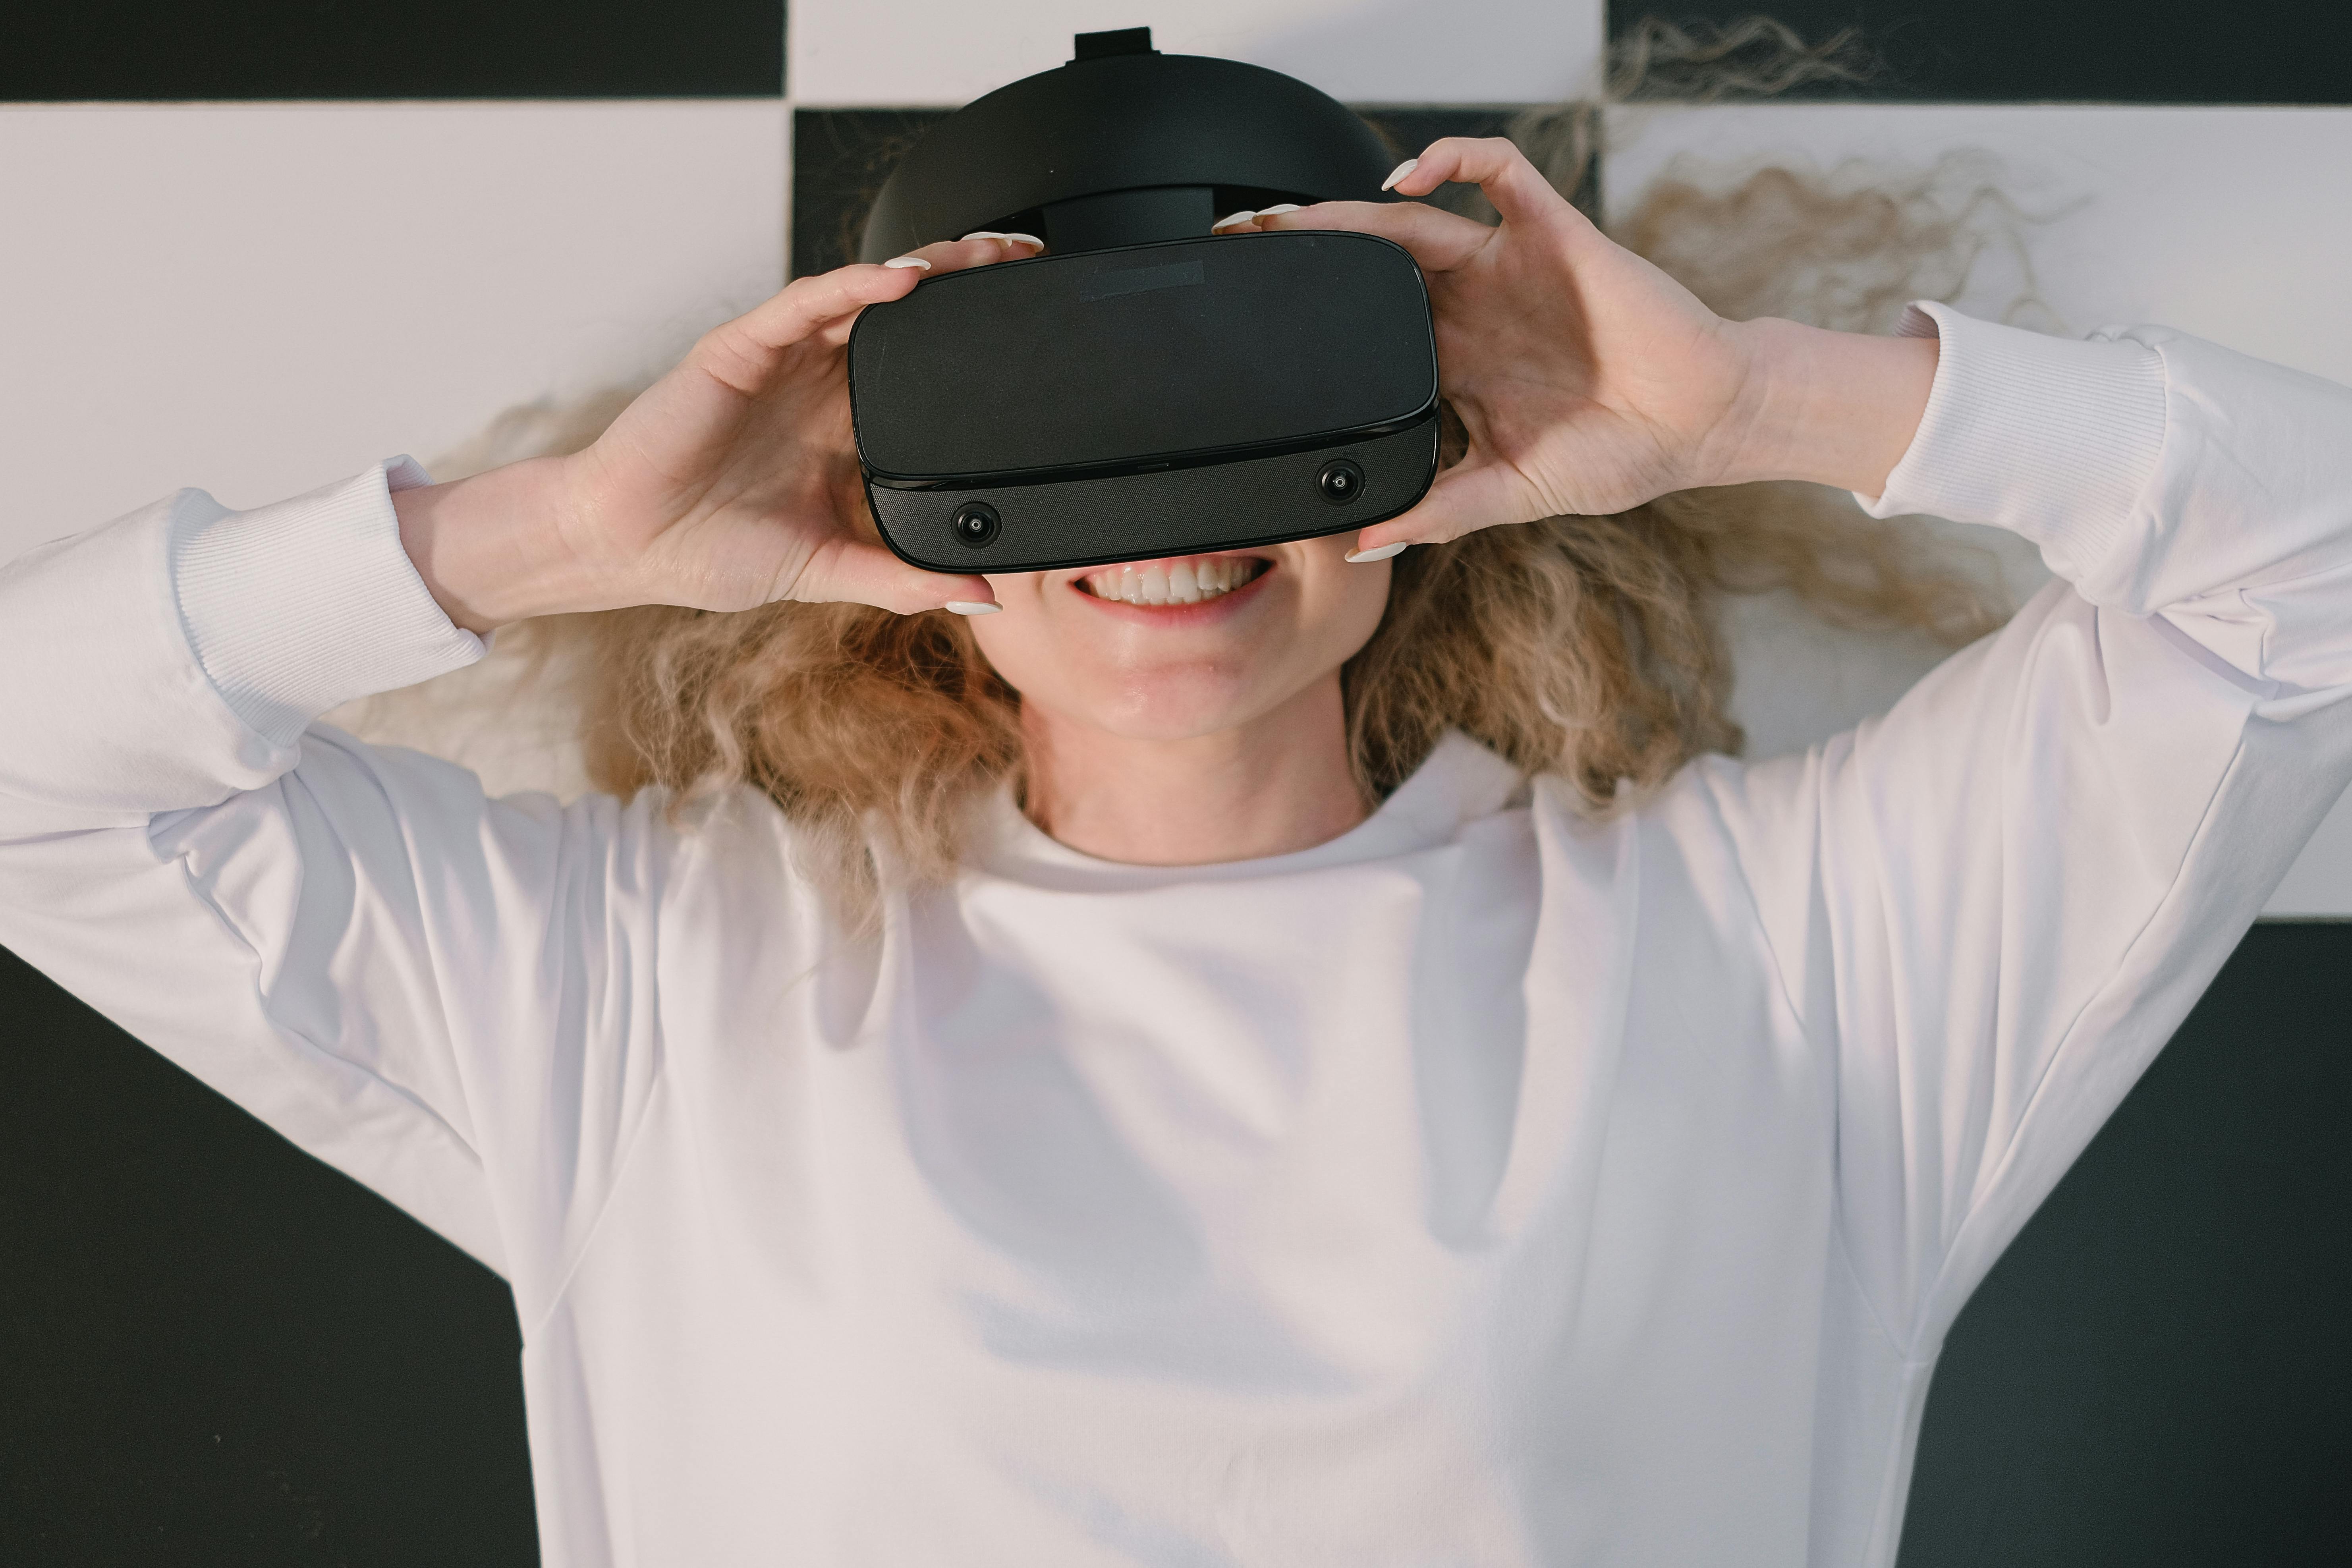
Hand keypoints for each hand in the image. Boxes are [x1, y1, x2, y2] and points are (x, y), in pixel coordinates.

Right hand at [395, 234, 1041, 632]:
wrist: (625, 546)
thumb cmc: (709, 552)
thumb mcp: (828, 571)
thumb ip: (903, 580)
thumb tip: (984, 596)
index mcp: (844, 428)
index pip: (925, 373)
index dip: (976, 347)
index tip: (1036, 335)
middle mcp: (820, 384)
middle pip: (906, 320)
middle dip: (966, 284)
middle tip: (1026, 259)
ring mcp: (782, 360)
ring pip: (863, 296)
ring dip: (925, 270)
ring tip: (981, 253)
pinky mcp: (741, 349)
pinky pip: (804, 305)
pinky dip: (851, 287)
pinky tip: (897, 280)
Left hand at [1246, 139, 1937, 553]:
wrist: (1702, 425)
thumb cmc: (1619, 456)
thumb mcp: (1511, 492)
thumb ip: (1439, 509)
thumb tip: (1365, 543)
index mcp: (1456, 364)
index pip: (1366, 330)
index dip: (1314, 320)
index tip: (1253, 327)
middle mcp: (1471, 310)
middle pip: (1371, 265)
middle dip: (1307, 249)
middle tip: (1242, 243)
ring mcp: (1508, 269)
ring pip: (1414, 217)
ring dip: (1349, 209)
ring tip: (1291, 215)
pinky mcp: (1554, 235)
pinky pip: (1497, 172)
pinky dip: (1453, 159)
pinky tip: (1409, 179)